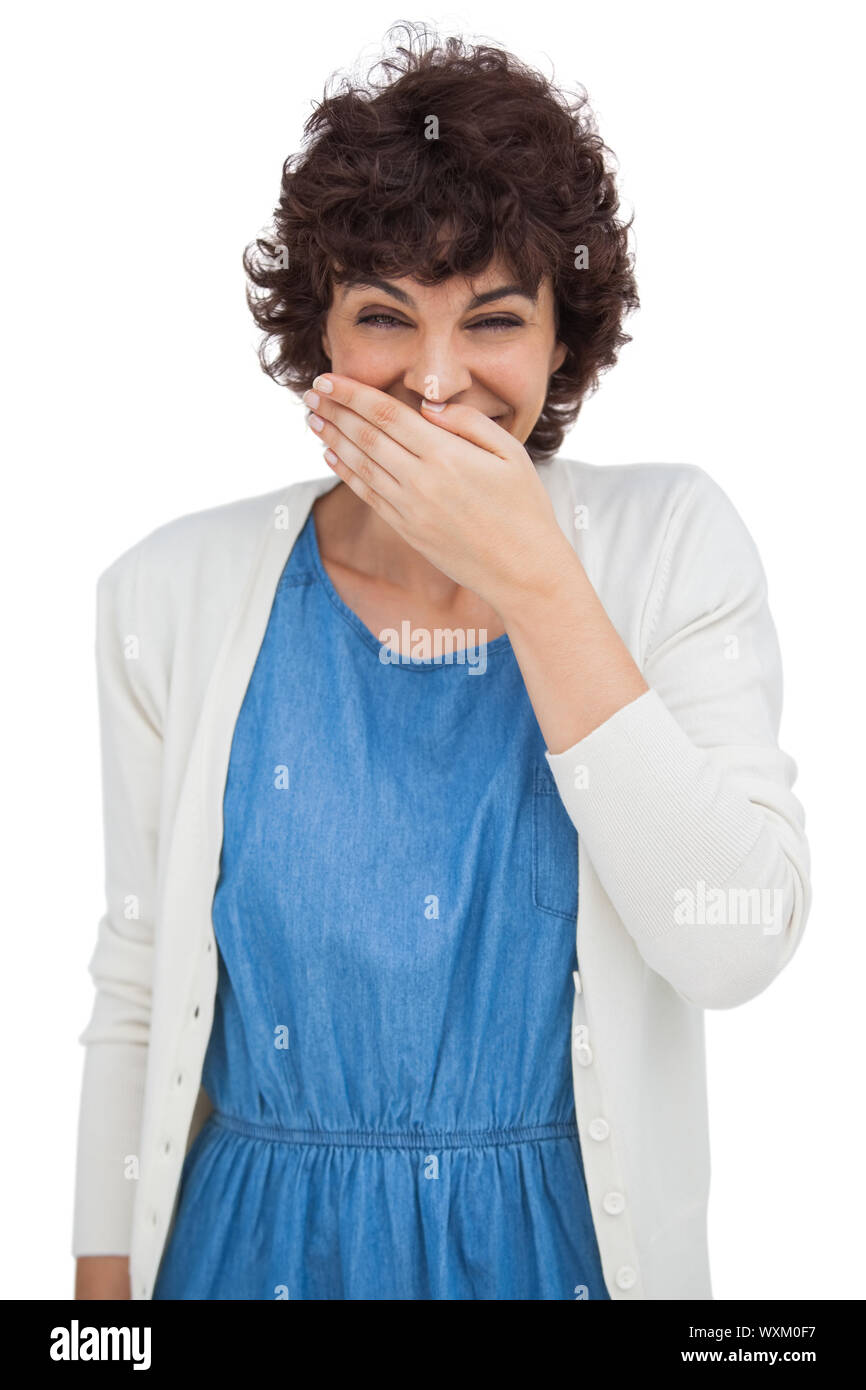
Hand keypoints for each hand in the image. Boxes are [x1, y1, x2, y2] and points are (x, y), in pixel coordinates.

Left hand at [303, 374, 571, 614]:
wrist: (523, 571)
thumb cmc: (524, 508)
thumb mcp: (511, 453)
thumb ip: (468, 422)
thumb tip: (427, 406)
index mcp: (446, 454)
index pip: (386, 414)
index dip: (351, 394)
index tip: (326, 379)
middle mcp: (420, 480)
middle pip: (365, 437)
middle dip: (333, 411)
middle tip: (309, 393)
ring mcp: (410, 508)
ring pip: (360, 466)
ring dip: (333, 440)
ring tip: (313, 420)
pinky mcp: (407, 530)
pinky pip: (368, 495)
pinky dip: (346, 473)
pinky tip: (332, 456)